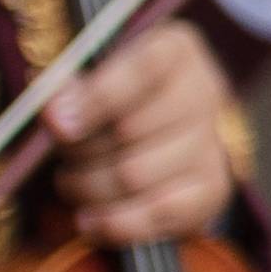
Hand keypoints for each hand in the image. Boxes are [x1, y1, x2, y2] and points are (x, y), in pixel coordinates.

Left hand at [43, 22, 241, 246]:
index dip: (100, 96)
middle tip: (64, 154)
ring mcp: (214, 142)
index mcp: (176, 49)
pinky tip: (90, 218)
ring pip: (136, 175)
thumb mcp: (84, 78)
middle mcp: (205, 91)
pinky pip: (160, 213)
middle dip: (81, 149)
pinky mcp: (213, 189)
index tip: (59, 123)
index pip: (146, 67)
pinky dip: (115, 222)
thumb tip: (56, 112)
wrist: (153, 138)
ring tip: (73, 182)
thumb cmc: (108, 102)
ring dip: (88, 186)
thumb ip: (65, 87)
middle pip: (132, 128)